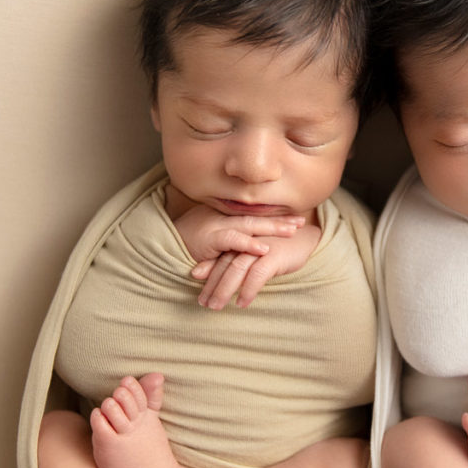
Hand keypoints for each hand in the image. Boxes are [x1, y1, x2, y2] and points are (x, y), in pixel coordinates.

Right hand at [173, 204, 305, 263]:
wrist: (165, 241)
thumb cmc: (189, 242)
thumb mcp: (214, 241)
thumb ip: (231, 242)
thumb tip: (249, 248)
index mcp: (228, 220)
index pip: (257, 217)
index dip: (277, 218)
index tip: (298, 219)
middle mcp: (225, 220)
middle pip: (259, 218)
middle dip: (281, 220)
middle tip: (303, 221)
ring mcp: (218, 227)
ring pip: (250, 226)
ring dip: (272, 229)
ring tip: (292, 231)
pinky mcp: (211, 239)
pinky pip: (233, 241)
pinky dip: (249, 244)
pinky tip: (264, 249)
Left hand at [189, 228, 319, 309]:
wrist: (307, 239)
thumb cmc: (280, 249)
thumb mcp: (256, 256)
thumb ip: (237, 262)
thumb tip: (216, 278)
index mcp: (242, 240)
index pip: (220, 259)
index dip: (208, 276)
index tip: (199, 293)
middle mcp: (247, 242)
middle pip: (224, 265)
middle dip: (212, 286)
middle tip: (204, 304)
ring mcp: (260, 247)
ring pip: (236, 270)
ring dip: (224, 290)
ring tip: (216, 307)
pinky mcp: (274, 255)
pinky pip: (256, 274)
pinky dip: (247, 290)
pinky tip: (242, 303)